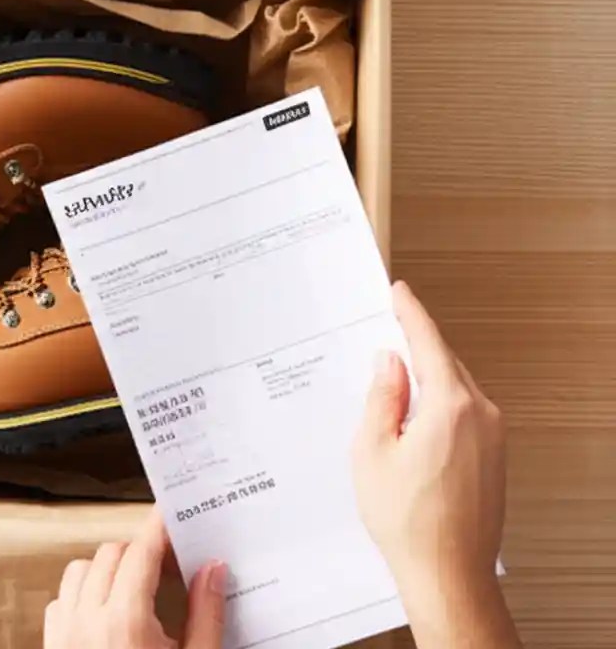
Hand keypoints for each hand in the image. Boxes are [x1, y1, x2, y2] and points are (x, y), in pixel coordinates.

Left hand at [43, 508, 227, 648]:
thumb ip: (207, 615)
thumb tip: (213, 568)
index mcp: (126, 620)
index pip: (141, 553)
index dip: (156, 528)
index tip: (170, 513)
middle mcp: (86, 619)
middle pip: (109, 555)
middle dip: (139, 553)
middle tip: (168, 565)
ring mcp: (63, 633)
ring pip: (78, 572)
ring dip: (106, 570)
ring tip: (137, 589)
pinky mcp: (51, 647)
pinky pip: (60, 601)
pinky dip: (81, 595)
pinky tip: (106, 614)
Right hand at [353, 281, 518, 647]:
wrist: (448, 573)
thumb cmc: (409, 522)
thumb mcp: (372, 450)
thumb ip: (382, 398)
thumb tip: (389, 363)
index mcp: (450, 405)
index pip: (428, 342)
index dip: (409, 314)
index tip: (399, 293)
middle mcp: (481, 415)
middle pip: (445, 364)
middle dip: (415, 349)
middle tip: (386, 336)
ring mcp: (494, 438)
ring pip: (456, 391)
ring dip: (426, 383)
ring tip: (390, 390)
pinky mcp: (495, 458)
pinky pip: (465, 416)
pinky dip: (439, 408)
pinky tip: (413, 425)